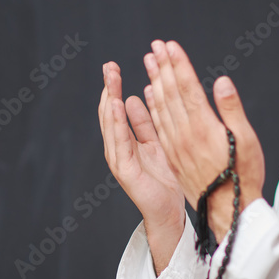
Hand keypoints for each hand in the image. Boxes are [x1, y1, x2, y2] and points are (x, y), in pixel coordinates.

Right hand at [98, 61, 185, 273]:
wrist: (169, 213)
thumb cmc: (165, 180)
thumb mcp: (156, 143)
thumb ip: (144, 123)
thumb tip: (135, 95)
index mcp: (125, 142)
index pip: (116, 109)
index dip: (114, 88)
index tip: (113, 66)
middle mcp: (118, 150)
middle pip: (110, 114)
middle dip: (109, 89)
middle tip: (109, 66)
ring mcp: (119, 161)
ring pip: (111, 125)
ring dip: (110, 101)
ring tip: (111, 80)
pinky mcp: (126, 171)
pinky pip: (121, 143)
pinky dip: (117, 123)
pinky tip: (117, 105)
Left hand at [142, 40, 264, 242]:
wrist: (230, 212)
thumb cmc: (244, 176)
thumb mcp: (246, 141)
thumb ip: (231, 109)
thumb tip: (220, 82)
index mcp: (204, 128)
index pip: (187, 88)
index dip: (179, 65)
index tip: (170, 45)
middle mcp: (185, 135)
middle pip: (170, 94)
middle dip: (163, 67)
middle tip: (155, 46)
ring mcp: (176, 146)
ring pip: (160, 107)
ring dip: (155, 82)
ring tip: (149, 62)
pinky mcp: (172, 156)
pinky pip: (157, 125)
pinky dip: (151, 106)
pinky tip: (147, 93)